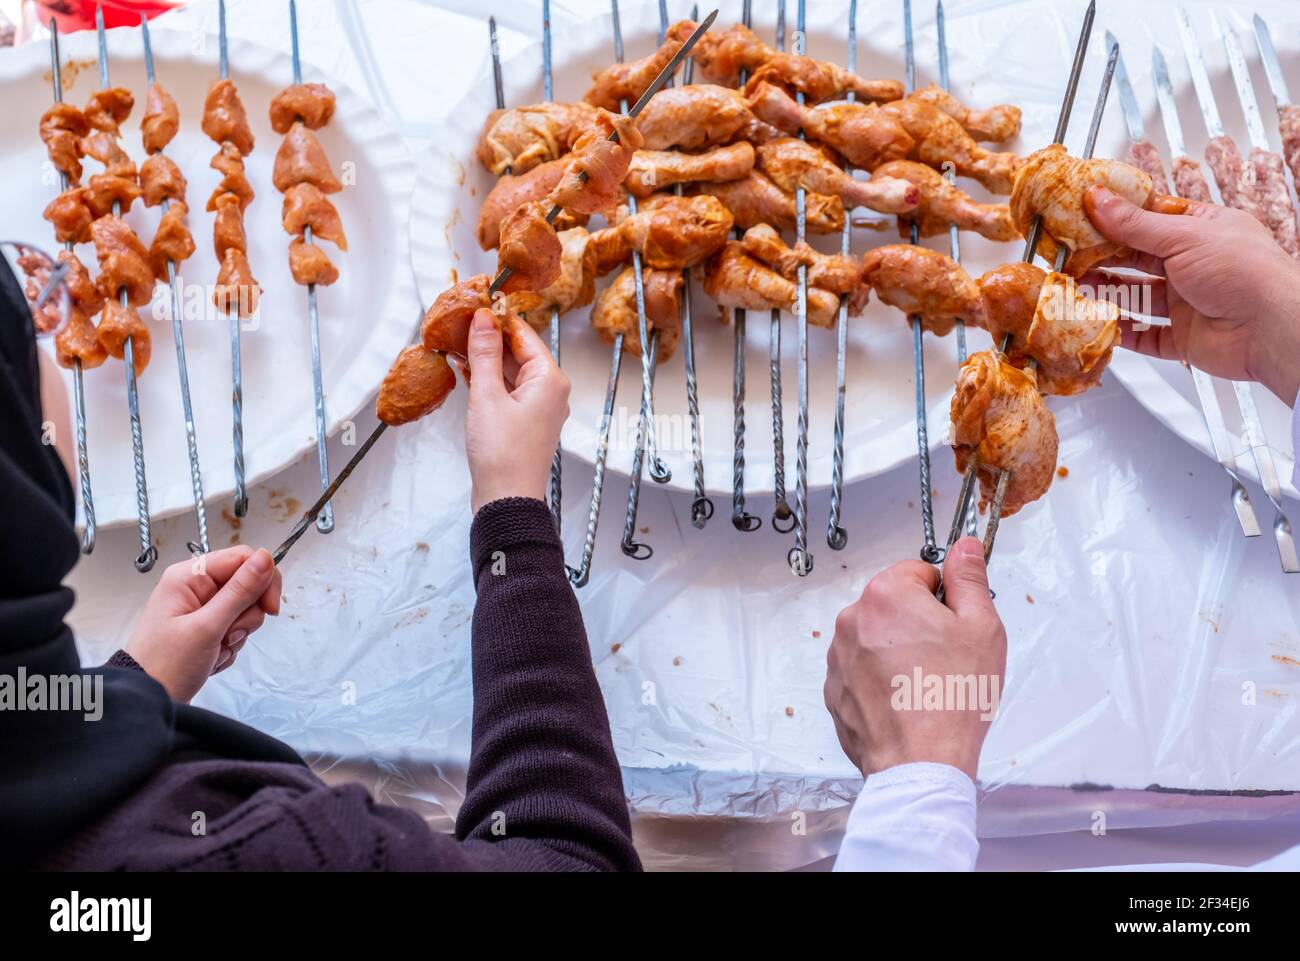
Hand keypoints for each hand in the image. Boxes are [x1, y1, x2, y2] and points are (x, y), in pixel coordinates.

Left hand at [126, 547, 281, 702]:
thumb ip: (240, 591)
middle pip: (247, 585)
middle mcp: (195, 587)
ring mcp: (200, 609)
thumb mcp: (207, 627)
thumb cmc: (164, 665)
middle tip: (229, 633)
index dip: (263, 579)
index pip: (243, 558)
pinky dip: (230, 646)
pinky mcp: (205, 628)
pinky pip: (236, 628)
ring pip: (244, 609)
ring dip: (238, 633)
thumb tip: (265, 559)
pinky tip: (212, 657)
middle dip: (246, 614)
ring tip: (215, 648)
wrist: (147, 700)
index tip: (270, 607)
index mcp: (189, 576)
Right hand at [464, 307, 569, 512]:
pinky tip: (465, 372)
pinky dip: (488, 382)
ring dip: (485, 361)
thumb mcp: (487, 395)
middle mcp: (550, 392)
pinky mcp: (524, 423)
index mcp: (550, 380)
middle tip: (459, 325)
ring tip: (456, 345)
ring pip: (511, 372)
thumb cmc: (503, 454)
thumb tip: (484, 319)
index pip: (524, 335)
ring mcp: (538, 409)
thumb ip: (484, 353)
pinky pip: (507, 392)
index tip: (476, 306)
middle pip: (519, 352)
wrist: (506, 500)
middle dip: (489, 339)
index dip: (498, 319)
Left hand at [823, 538, 1006, 779]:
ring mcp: (838, 656)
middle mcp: (852, 619)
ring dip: (898, 651)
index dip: (943, 597)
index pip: (919, 572)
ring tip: (926, 684)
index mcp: (886, 595)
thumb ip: (969, 579)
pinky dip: (881, 680)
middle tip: (945, 657)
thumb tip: (965, 547)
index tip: (953, 623)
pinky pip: (861, 671)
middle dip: (919, 623)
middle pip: (894, 605)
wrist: (920, 763)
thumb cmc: (952, 698)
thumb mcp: (981, 627)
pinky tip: (905, 701)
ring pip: (876, 639)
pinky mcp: (834, 689)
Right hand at [1082, 185, 1299, 404]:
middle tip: (1070, 255)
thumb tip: (1098, 199)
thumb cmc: (1243, 271)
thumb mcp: (1184, 235)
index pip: (1151, 218)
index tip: (1082, 216)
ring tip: (1076, 286)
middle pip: (1138, 259)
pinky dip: (1122, 331)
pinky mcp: (1183, 338)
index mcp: (1203, 230)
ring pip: (1137, 296)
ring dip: (1107, 292)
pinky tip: (1101, 324)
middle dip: (1103, 258)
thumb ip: (1134, 224)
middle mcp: (1195, 264)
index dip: (1116, 217)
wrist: (1271, 329)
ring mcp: (1188, 303)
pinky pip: (1144, 335)